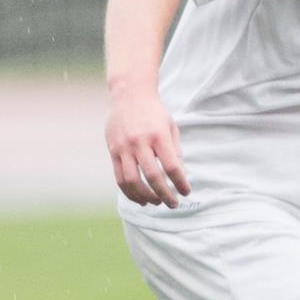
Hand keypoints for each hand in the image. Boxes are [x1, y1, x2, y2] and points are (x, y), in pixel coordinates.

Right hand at [106, 87, 189, 206]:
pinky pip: (120, 178)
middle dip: (164, 195)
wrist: (129, 95)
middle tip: (173, 204)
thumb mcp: (170, 127)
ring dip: (145, 197)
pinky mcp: (113, 151)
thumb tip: (180, 176)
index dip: (180, 183)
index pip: (171, 166)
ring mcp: (124, 148)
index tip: (186, 192)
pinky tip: (140, 199)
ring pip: (133, 181)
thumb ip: (175, 151)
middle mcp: (140, 142)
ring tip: (156, 203)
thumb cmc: (154, 113)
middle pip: (153, 176)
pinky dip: (130, 192)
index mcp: (158, 136)